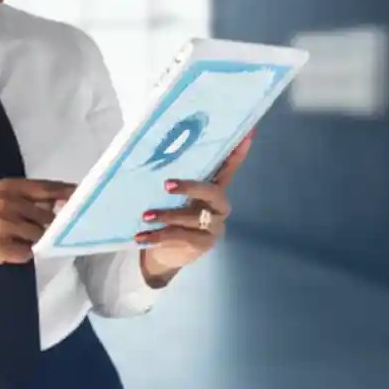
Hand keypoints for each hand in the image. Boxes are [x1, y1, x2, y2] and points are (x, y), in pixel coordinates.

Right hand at [0, 178, 74, 268]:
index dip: (67, 194)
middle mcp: (8, 202)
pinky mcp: (0, 246)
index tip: (84, 199)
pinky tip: (7, 250)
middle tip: (27, 230)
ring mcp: (4, 224)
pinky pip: (27, 253)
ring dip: (32, 241)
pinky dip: (22, 254)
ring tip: (13, 240)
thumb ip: (26, 197)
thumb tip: (61, 201)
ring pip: (38, 235)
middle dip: (45, 226)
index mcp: (8, 187)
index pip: (46, 189)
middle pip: (47, 216)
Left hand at [136, 130, 254, 282]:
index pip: (228, 168)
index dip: (237, 154)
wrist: (165, 254)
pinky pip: (181, 238)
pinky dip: (158, 237)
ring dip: (168, 215)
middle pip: (213, 192)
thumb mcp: (170, 196)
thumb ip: (171, 179)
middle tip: (167, 184)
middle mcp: (218, 206)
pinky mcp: (203, 244)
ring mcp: (213, 226)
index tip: (247, 134)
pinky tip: (140, 237)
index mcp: (213, 189)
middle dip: (191, 187)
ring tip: (145, 216)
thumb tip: (150, 153)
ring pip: (194, 217)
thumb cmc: (168, 215)